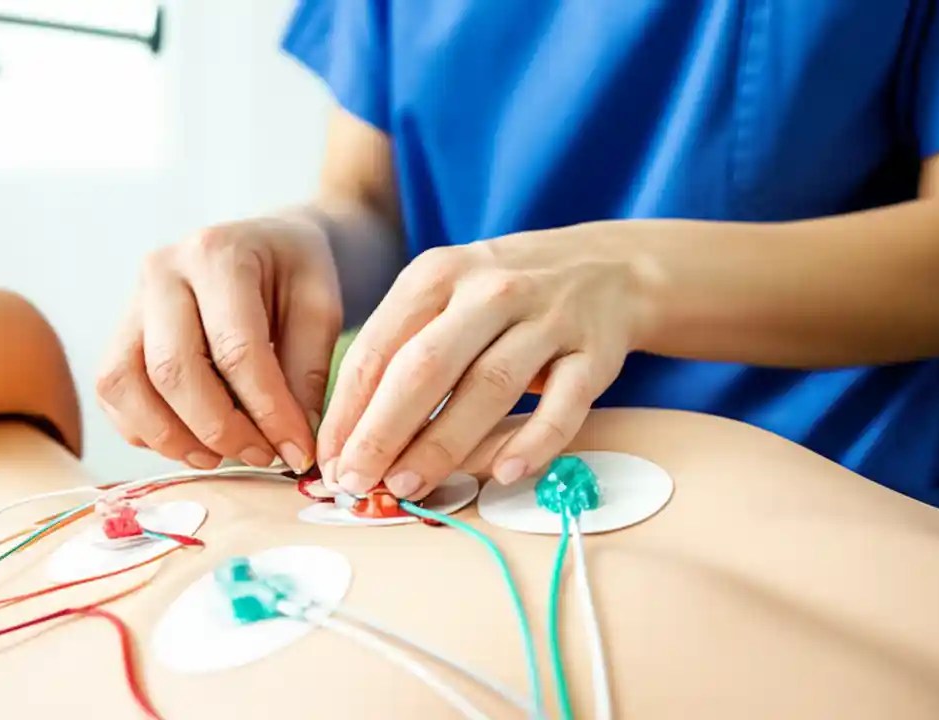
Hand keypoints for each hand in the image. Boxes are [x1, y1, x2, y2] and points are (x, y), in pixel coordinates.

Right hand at [97, 215, 341, 470]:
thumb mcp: (320, 308)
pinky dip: (146, 431)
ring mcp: (131, 301)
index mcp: (217, 254)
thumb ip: (306, 373)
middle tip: (262, 457)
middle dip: (219, 430)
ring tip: (221, 457)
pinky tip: (192, 443)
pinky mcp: (118, 333)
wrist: (265, 244)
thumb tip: (293, 445)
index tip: (297, 450)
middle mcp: (162, 272)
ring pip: (125, 385)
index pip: (235, 348)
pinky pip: (113, 394)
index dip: (267, 411)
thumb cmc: (294, 273)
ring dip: (173, 438)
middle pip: (172, 369)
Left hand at [318, 226, 647, 498]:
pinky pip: (564, 403)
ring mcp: (547, 318)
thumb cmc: (503, 295)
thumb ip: (401, 351)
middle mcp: (490, 290)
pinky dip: (534, 440)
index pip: (380, 347)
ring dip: (444, 443)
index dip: (349, 409)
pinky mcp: (595, 351)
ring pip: (489, 385)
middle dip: (384, 430)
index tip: (330, 460)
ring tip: (409, 487)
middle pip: (427, 365)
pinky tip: (504, 473)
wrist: (609, 267)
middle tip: (357, 480)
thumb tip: (350, 436)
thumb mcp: (445, 295)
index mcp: (438, 274)